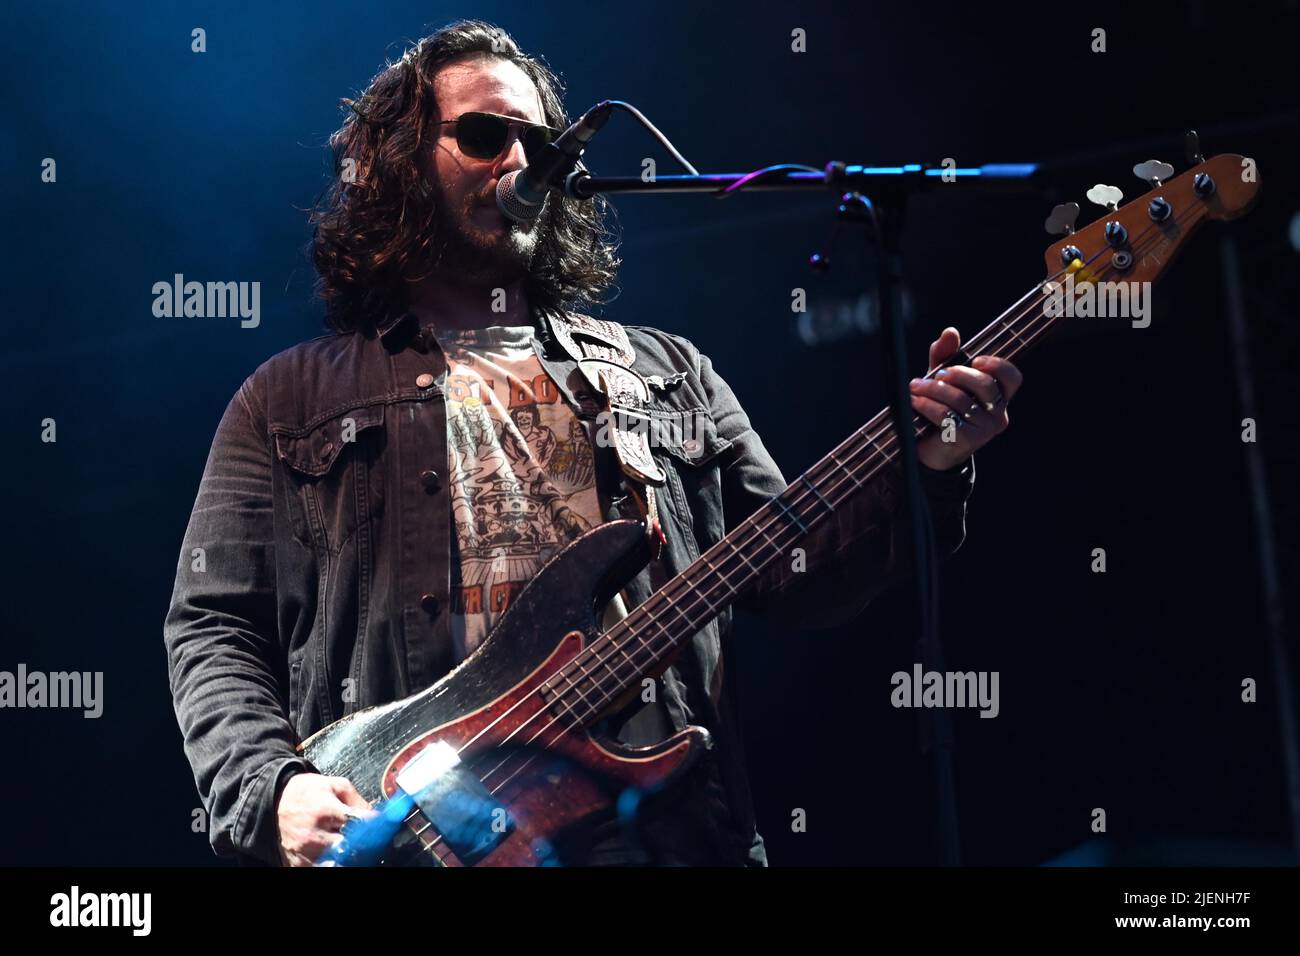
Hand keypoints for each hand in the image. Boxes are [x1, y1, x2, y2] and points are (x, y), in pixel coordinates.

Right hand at [275, 772, 374, 866]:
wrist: (275, 800)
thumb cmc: (306, 792)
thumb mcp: (335, 785)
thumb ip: (358, 800)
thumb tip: (376, 817)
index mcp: (326, 811)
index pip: (361, 824)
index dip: (377, 827)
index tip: (383, 828)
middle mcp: (315, 835)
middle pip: (352, 848)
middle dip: (364, 844)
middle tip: (369, 840)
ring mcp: (306, 852)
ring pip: (339, 862)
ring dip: (350, 855)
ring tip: (352, 847)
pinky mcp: (298, 864)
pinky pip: (322, 867)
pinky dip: (333, 861)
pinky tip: (337, 853)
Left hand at [909, 327, 1022, 471]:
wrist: (930, 449)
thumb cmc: (940, 409)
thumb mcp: (943, 380)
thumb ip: (946, 356)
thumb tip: (950, 332)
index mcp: (998, 397)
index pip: (1012, 378)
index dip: (998, 366)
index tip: (976, 360)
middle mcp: (997, 414)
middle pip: (985, 385)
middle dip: (957, 374)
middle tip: (936, 375)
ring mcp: (984, 429)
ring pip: (961, 400)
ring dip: (933, 390)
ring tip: (915, 387)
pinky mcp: (966, 440)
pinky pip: (947, 415)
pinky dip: (927, 405)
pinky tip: (916, 402)